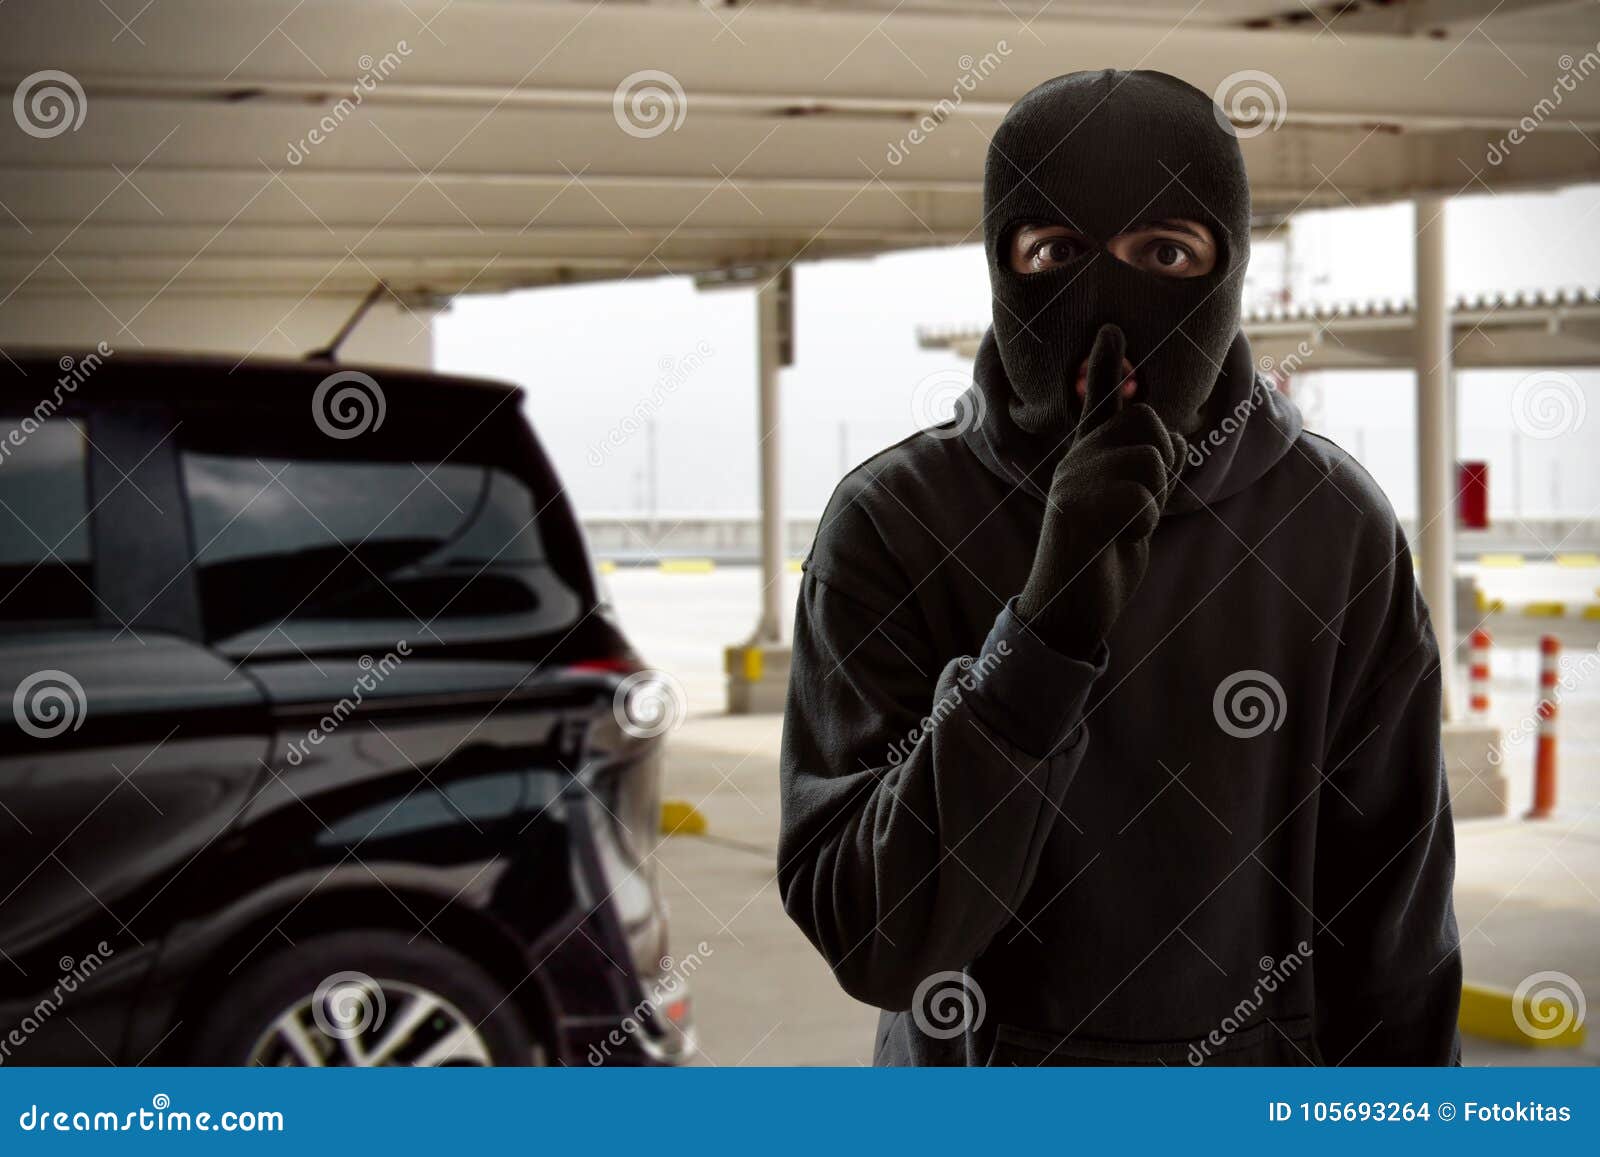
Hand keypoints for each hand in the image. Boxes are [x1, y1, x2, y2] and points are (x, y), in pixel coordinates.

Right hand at [1015, 324, 1185, 657]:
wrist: (1069, 609)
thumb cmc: (1104, 556)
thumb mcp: (1130, 505)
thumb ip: (1144, 468)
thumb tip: (1171, 434)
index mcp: (1085, 455)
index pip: (1099, 401)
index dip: (1106, 365)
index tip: (1112, 328)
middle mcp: (1074, 460)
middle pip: (1148, 423)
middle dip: (1164, 464)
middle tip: (1138, 504)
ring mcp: (1073, 481)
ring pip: (1152, 459)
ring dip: (1156, 498)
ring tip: (1126, 525)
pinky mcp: (1079, 509)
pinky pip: (1144, 499)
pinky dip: (1144, 526)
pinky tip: (1119, 542)